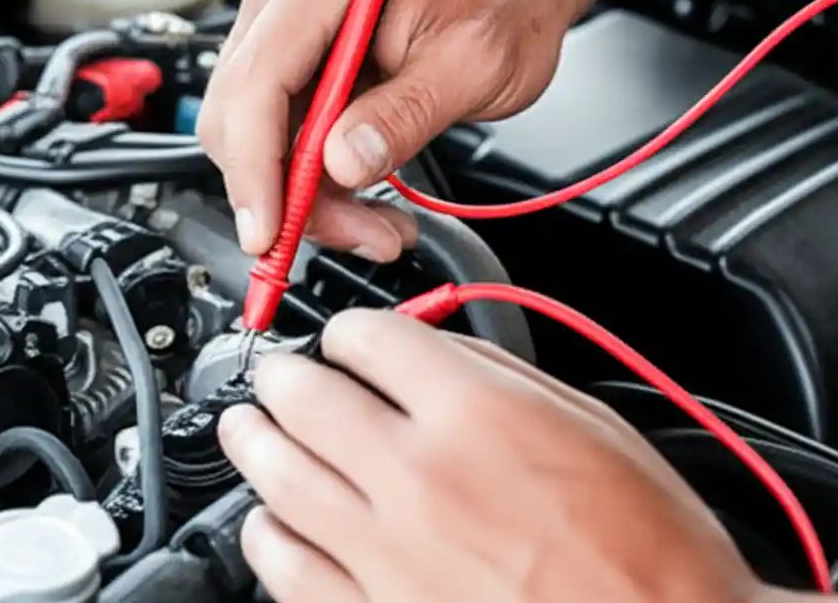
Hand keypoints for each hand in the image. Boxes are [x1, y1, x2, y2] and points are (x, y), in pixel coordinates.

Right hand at [197, 0, 572, 261]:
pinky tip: (366, 206)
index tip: (271, 232)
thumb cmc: (501, 1)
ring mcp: (284, 34)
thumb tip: (343, 164)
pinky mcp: (294, 68)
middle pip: (240, 119)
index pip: (256, 83)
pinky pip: (282, 143)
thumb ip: (405, 115)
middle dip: (285, 194)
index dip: (255, 167)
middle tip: (356, 237)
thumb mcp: (473, 64)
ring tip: (379, 229)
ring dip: (308, 200)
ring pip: (257, 143)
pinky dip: (317, 186)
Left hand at [218, 309, 774, 602]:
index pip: (367, 337)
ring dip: (253, 441)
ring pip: (276, 475)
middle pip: (303, 396)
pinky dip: (266, 535)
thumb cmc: (650, 553)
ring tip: (246, 428)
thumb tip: (433, 350)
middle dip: (282, 375)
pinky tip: (268, 521)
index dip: (349, 330)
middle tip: (275, 375)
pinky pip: (285, 566)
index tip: (346, 340)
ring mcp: (386, 551)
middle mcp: (417, 476)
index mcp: (475, 414)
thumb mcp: (596, 427)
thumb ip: (498, 375)